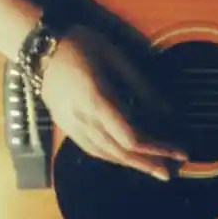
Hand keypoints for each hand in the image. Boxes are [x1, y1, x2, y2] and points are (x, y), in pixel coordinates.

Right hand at [39, 25, 185, 180]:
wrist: (38, 48)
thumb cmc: (80, 45)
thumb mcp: (115, 57)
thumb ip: (141, 85)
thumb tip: (168, 110)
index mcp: (97, 102)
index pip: (132, 137)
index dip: (158, 149)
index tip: (179, 151)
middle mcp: (83, 120)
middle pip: (120, 152)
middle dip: (147, 164)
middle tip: (170, 173)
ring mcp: (71, 126)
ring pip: (105, 154)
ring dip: (131, 164)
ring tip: (152, 169)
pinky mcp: (65, 126)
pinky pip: (91, 149)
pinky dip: (111, 157)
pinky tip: (124, 158)